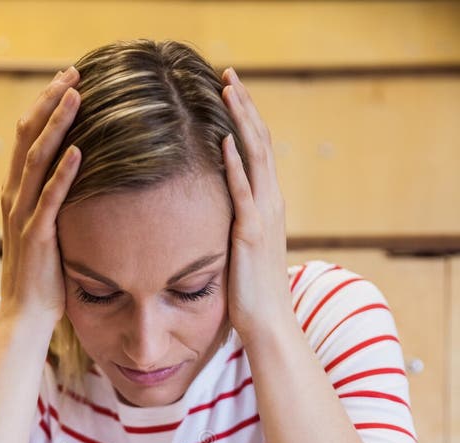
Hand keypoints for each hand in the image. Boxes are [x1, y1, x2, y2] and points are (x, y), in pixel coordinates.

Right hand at [0, 67, 81, 321]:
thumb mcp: (48, 231)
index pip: (27, 139)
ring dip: (57, 125)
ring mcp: (23, 217)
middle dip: (50, 103)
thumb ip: (56, 205)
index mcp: (16, 194)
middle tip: (73, 73)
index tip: (68, 81)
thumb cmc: (42, 277)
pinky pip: (50, 199)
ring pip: (36, 160)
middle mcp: (14, 198)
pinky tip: (79, 151)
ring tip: (76, 95)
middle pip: (28, 138)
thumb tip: (86, 184)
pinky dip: (63, 173)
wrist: (26, 315)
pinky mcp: (37, 238)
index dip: (45, 107)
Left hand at [221, 68, 291, 347]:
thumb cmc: (253, 293)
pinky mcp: (251, 234)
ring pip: (255, 157)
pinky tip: (225, 139)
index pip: (259, 152)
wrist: (269, 324)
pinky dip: (236, 163)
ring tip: (227, 88)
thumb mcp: (243, 251)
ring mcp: (263, 217)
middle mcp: (271, 204)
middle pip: (260, 143)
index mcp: (268, 206)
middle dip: (244, 107)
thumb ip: (235, 226)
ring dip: (241, 121)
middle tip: (228, 74)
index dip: (246, 120)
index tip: (230, 93)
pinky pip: (243, 191)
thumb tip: (216, 215)